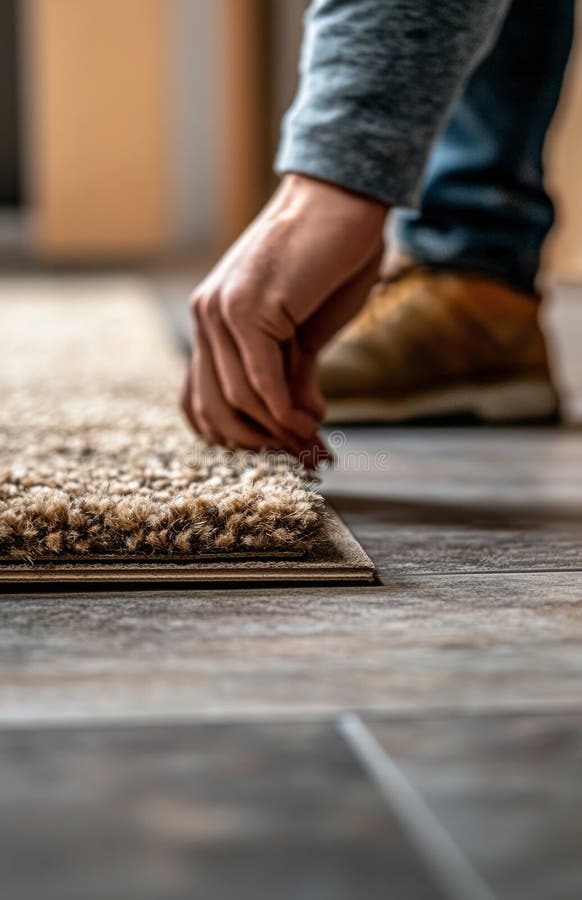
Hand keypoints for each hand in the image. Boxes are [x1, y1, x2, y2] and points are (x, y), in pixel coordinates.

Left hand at [181, 174, 386, 463]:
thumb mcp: (307, 332)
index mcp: (212, 321)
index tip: (277, 452)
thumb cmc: (330, 260)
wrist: (343, 202)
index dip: (237, 436)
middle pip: (214, 408)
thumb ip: (293, 373)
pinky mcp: (245, 309)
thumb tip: (302, 419)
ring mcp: (219, 311)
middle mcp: (206, 317)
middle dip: (258, 444)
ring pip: (238, 400)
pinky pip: (260, 380)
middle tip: (300, 458)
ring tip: (313, 443)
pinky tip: (309, 422)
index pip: (203, 399)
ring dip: (278, 432)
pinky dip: (286, 411)